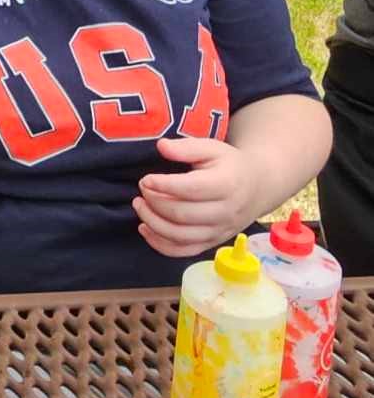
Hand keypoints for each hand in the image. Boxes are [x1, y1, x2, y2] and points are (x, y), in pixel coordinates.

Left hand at [133, 135, 263, 258]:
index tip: (146, 179)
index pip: (191, 189)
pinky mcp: (212, 243)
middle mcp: (225, 212)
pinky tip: (145, 229)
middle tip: (142, 188)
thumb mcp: (212, 148)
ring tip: (139, 205)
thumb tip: (162, 146)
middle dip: (154, 202)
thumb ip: (187, 147)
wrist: (258, 188)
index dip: (164, 185)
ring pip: (180, 236)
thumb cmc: (230, 165)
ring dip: (153, 223)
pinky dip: (160, 244)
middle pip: (182, 214)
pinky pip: (184, 251)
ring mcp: (219, 231)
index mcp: (227, 185)